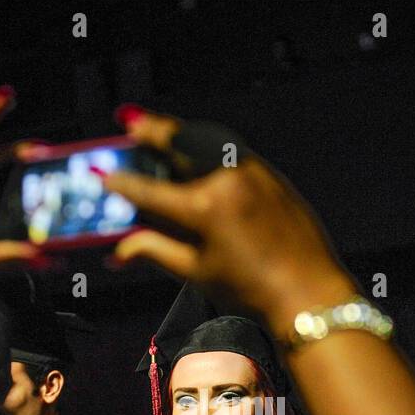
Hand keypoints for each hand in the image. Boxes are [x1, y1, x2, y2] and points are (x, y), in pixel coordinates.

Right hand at [105, 108, 357, 334]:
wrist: (307, 290)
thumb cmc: (254, 289)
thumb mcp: (196, 272)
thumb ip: (156, 251)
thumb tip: (122, 250)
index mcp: (204, 208)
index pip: (151, 191)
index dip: (124, 184)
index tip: (107, 178)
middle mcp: (227, 180)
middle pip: (180, 145)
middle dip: (153, 132)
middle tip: (132, 124)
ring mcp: (252, 173)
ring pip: (208, 142)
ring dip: (183, 134)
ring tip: (162, 130)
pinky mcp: (270, 175)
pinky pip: (233, 152)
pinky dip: (210, 147)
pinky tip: (200, 152)